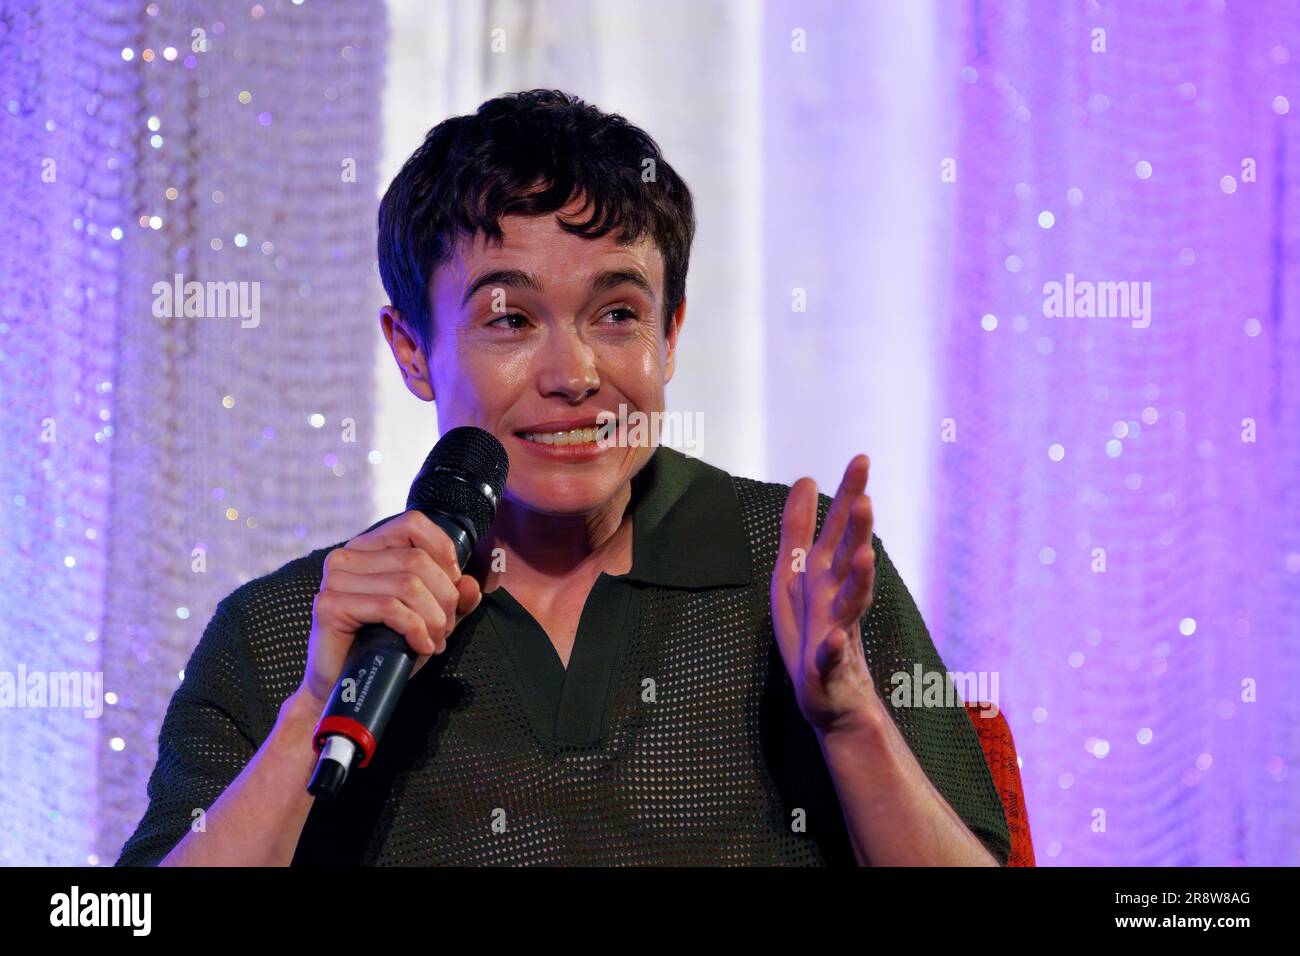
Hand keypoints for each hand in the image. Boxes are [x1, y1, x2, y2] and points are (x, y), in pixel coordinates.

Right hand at [299, 511, 482, 707]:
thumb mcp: (429, 617)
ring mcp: (335, 579)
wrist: (346, 687)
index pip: (414, 523)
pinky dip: (415, 629)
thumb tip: (471, 584)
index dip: (443, 551)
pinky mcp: (330, 605)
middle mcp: (348, 556)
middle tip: (445, 628)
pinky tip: (421, 647)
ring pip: (408, 585)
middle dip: (445, 597)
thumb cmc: (386, 648)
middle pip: (417, 560)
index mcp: (369, 548)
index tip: (454, 585)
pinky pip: (390, 608)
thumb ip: (454, 598)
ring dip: (433, 618)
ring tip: (434, 640)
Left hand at [771, 454, 880, 735]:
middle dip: (858, 530)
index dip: (849, 494)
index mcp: (827, 574)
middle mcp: (838, 597)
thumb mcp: (795, 573)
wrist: (831, 695)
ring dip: (858, 579)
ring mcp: (837, 630)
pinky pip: (830, 656)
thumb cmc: (812, 628)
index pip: (841, 528)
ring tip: (865, 556)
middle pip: (849, 558)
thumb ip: (798, 528)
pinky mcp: (827, 667)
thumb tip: (806, 478)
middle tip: (867, 500)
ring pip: (851, 601)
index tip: (861, 459)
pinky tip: (836, 639)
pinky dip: (833, 648)